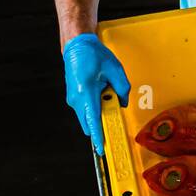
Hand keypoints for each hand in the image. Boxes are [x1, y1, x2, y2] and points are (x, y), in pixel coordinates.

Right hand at [63, 34, 130, 154]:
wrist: (77, 47)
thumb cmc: (94, 56)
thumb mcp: (115, 70)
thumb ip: (122, 89)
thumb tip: (122, 103)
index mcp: (86, 91)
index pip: (93, 120)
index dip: (98, 136)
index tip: (101, 149)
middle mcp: (76, 98)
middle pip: (90, 123)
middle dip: (102, 122)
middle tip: (112, 105)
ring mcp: (72, 99)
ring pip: (88, 117)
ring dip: (99, 111)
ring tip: (105, 91)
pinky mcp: (73, 99)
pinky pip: (86, 110)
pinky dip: (95, 107)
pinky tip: (100, 91)